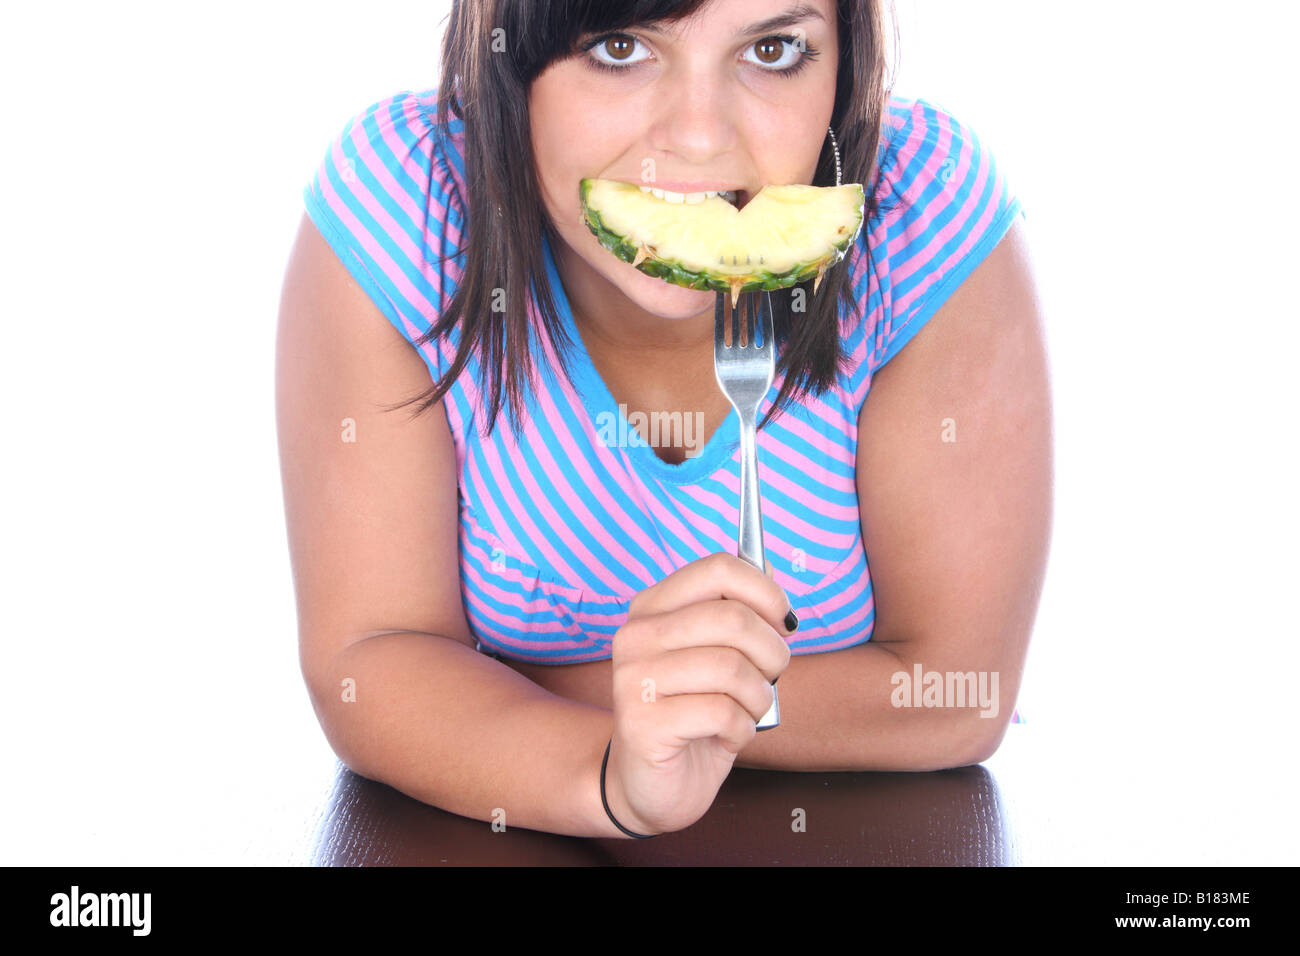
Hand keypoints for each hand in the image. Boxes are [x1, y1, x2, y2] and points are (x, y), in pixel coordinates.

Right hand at [602, 552, 794, 835]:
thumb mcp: (718, 656)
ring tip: (748, 711)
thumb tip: (770, 567)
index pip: (718, 569)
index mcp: (653, 608)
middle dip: (772, 653)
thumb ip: (738, 611)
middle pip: (732, 618)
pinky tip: (727, 737)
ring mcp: (634, 679)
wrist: (649, 785)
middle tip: (770, 677)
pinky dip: (742, 729)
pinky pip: (723, 713)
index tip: (784, 623)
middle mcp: (636, 636)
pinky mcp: (642, 723)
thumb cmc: (692, 715)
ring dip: (758, 697)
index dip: (765, 593)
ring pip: (732, 668)